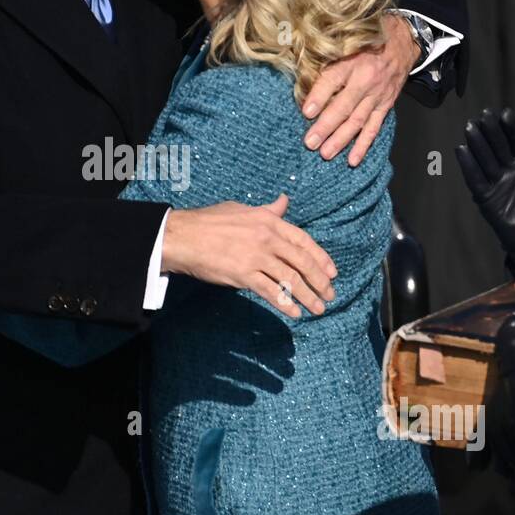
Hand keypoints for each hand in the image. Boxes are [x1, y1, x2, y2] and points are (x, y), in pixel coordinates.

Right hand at [161, 193, 337, 319]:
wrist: (183, 236)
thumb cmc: (209, 221)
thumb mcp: (243, 210)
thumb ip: (267, 211)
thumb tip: (284, 202)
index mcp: (268, 221)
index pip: (303, 240)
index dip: (321, 258)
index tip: (332, 272)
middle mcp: (266, 238)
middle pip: (302, 262)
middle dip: (320, 281)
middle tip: (330, 294)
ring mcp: (256, 257)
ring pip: (290, 279)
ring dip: (308, 296)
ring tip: (318, 308)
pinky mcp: (243, 275)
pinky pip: (271, 292)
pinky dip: (285, 303)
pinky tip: (295, 312)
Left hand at [300, 15, 417, 166]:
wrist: (403, 40)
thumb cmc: (367, 38)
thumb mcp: (347, 39)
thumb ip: (326, 55)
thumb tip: (300, 71)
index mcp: (353, 61)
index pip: (333, 80)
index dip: (319, 96)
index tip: (306, 112)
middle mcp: (366, 80)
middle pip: (344, 106)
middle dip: (326, 126)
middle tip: (310, 142)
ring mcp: (377, 95)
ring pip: (358, 120)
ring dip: (341, 139)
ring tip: (325, 153)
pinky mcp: (385, 105)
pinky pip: (374, 127)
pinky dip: (364, 144)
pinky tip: (353, 159)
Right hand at [455, 108, 514, 274]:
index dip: (511, 127)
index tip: (505, 113)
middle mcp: (511, 171)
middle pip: (498, 147)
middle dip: (491, 131)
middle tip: (483, 115)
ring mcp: (498, 184)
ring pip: (485, 160)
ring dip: (477, 144)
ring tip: (470, 127)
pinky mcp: (488, 200)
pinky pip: (476, 181)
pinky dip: (468, 167)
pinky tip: (461, 150)